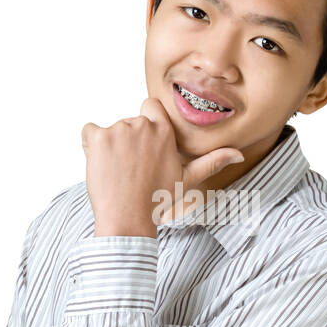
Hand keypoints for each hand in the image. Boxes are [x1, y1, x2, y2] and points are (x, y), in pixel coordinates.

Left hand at [80, 98, 244, 236]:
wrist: (128, 218)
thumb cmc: (157, 201)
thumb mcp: (188, 179)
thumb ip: (212, 162)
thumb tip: (237, 154)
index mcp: (163, 131)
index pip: (150, 107)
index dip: (146, 124)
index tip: (144, 146)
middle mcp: (142, 125)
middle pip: (129, 123)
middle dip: (128, 142)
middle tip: (132, 171)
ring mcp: (118, 130)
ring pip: (110, 132)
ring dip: (110, 148)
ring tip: (118, 174)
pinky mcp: (98, 137)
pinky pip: (88, 133)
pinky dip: (90, 147)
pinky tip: (101, 166)